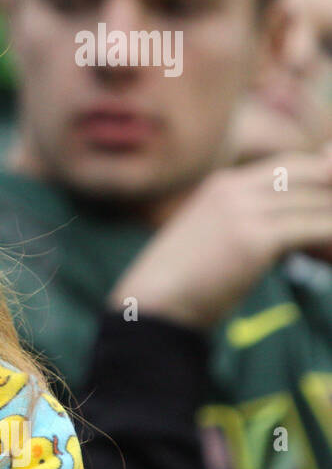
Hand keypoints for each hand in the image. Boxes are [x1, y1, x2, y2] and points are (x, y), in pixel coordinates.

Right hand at [109, 146, 331, 328]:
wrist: (154, 304)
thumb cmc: (186, 280)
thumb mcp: (218, 239)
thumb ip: (253, 223)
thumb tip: (299, 230)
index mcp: (222, 185)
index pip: (291, 164)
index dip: (322, 178)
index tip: (329, 204)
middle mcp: (234, 188)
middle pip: (311, 175)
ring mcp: (243, 210)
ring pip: (318, 202)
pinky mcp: (254, 238)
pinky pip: (315, 228)